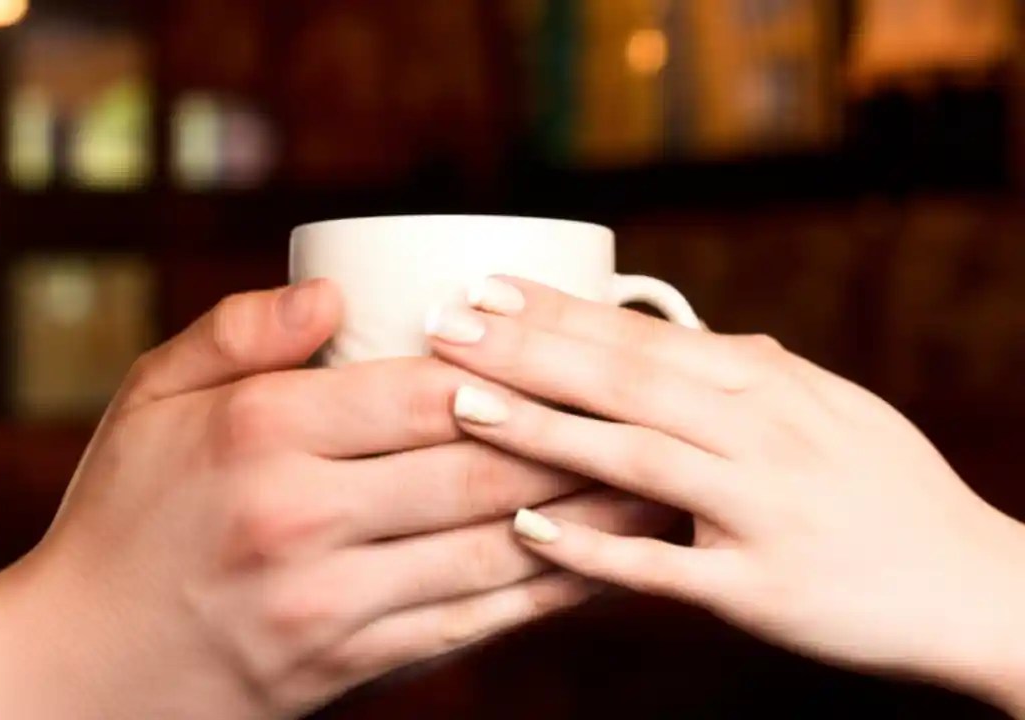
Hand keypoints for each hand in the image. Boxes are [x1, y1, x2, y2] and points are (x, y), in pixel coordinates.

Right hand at [4, 280, 671, 719]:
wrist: (78, 669)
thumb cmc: (121, 518)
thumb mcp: (149, 401)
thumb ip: (236, 333)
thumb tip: (334, 290)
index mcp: (258, 434)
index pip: (418, 392)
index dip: (511, 368)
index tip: (571, 351)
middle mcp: (299, 517)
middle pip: (473, 471)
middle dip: (575, 441)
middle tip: (648, 413)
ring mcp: (327, 601)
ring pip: (488, 551)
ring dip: (585, 520)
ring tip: (656, 488)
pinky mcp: (344, 665)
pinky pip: (465, 625)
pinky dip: (538, 594)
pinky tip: (592, 568)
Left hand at [425, 277, 1024, 713]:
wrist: (977, 587)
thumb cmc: (891, 492)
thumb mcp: (831, 408)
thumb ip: (755, 373)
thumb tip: (702, 334)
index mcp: (768, 387)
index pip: (642, 335)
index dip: (559, 310)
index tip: (486, 283)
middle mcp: (760, 436)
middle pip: (624, 381)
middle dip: (526, 349)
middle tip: (442, 324)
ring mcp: (757, 512)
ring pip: (634, 458)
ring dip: (543, 428)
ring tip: (462, 404)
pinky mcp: (756, 589)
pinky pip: (661, 568)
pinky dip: (591, 547)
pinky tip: (526, 528)